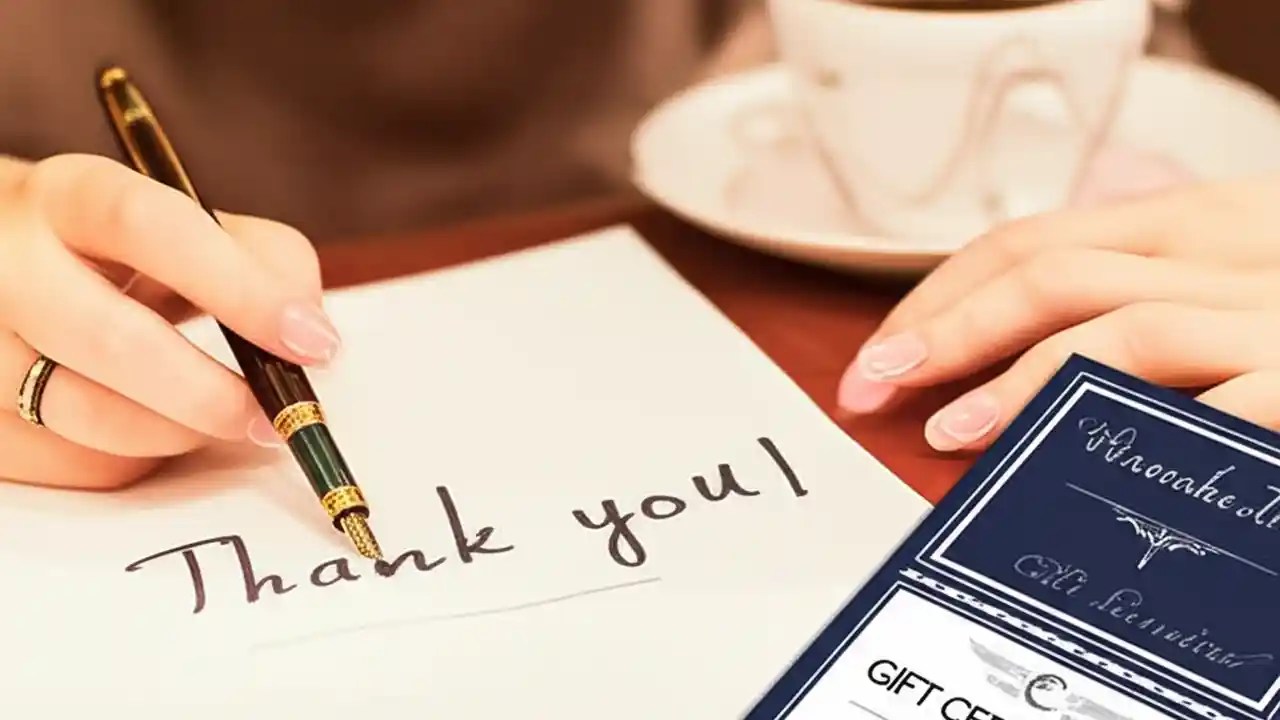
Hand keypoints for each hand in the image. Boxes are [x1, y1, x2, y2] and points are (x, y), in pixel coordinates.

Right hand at [0, 154, 331, 488]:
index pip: (152, 228)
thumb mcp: (170, 220)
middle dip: (215, 391)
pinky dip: (134, 457)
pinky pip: (72, 464)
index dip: (242, 288)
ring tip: (224, 419)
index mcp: (65, 197)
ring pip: (92, 418)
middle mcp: (4, 266)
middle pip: (116, 341)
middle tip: (276, 413)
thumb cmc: (98, 247)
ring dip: (182, 433)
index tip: (311, 339)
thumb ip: (254, 256)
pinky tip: (152, 425)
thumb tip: (309, 331)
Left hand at [837, 177, 1279, 451]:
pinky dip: (1123, 443)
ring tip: (946, 433)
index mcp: (1200, 224)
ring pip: (1116, 333)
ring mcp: (1278, 321)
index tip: (881, 349)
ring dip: (1014, 387)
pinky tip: (1068, 472)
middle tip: (871, 384)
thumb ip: (1143, 283)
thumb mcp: (1234, 275)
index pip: (1033, 242)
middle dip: (943, 331)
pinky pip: (1205, 418)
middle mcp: (1234, 257)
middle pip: (1050, 275)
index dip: (940, 296)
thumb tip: (1021, 322)